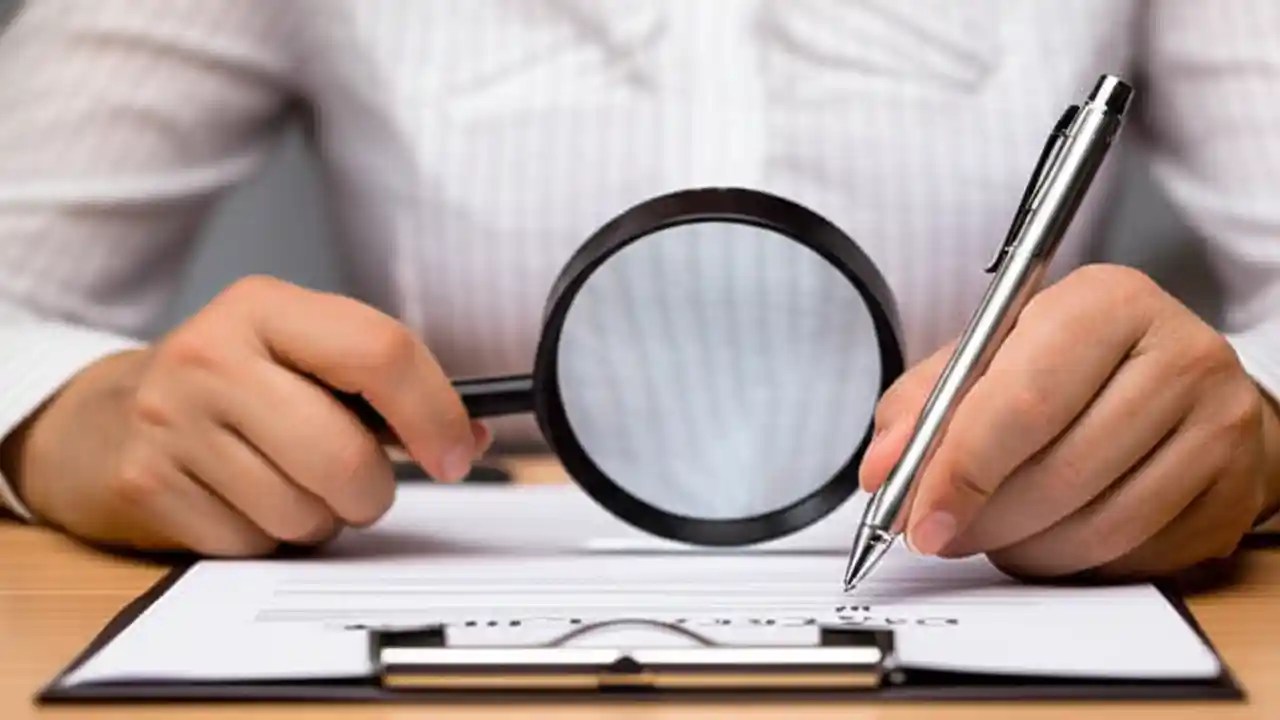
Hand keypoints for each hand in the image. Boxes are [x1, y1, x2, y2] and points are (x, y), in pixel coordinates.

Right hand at [1, 276, 490, 554]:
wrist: (109, 419)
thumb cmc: (237, 389)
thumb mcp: (301, 355)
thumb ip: (384, 386)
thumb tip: (466, 436)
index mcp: (265, 306)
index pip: (380, 352)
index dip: (435, 413)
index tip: (456, 452)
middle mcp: (211, 355)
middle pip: (345, 457)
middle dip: (371, 490)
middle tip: (361, 485)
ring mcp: (170, 420)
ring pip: (304, 512)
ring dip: (318, 517)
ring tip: (287, 483)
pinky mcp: (148, 484)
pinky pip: (255, 544)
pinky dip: (268, 538)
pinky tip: (243, 500)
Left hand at [861, 264, 1279, 579]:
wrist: (1179, 379)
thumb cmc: (1070, 364)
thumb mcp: (992, 353)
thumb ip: (927, 402)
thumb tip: (882, 468)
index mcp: (1109, 302)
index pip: (1024, 399)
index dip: (960, 468)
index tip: (914, 516)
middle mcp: (1180, 355)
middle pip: (1060, 471)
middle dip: (982, 518)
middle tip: (938, 534)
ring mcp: (1220, 426)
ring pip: (1099, 525)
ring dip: (1023, 547)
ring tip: (989, 534)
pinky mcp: (1234, 491)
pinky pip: (1135, 555)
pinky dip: (1073, 561)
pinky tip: (1045, 539)